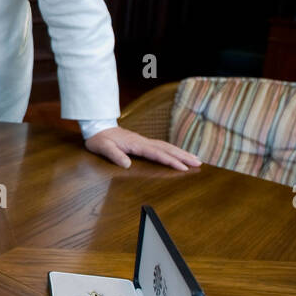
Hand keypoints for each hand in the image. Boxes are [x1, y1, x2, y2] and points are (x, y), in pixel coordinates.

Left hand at [84, 126, 201, 171]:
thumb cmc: (99, 139)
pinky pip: (162, 146)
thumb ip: (114, 155)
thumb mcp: (102, 147)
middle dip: (183, 156)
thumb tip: (127, 164)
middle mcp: (143, 141)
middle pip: (167, 148)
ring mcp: (144, 141)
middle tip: (199, 163)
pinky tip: (178, 154)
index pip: (157, 153)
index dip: (170, 161)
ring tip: (195, 159)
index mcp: (136, 144)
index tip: (183, 167)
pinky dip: (173, 150)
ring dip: (181, 153)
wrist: (97, 127)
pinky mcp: (143, 142)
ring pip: (167, 146)